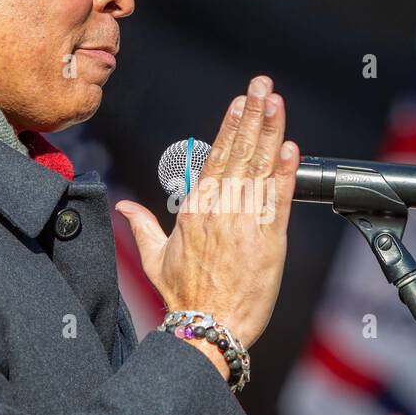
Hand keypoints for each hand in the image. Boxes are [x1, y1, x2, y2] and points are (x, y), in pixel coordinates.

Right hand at [115, 75, 297, 352]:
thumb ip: (142, 224)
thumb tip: (124, 205)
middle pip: (239, 153)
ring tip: (277, 103)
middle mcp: (220, 210)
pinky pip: (278, 200)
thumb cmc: (184, 297)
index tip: (240, 102)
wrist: (209, 328)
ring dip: (270, 132)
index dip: (229, 127)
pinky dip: (285, 172)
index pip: (214, 158)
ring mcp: (245, 223)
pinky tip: (290, 148)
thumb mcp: (154, 258)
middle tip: (263, 85)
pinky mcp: (269, 241)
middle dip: (252, 115)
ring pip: (260, 169)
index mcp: (194, 209)